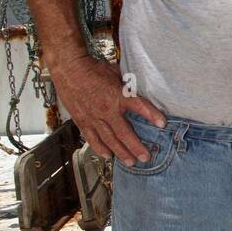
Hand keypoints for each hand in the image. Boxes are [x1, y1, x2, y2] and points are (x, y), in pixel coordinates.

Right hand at [50, 54, 166, 165]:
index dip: (152, 115)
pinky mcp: (82, 120)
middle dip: (136, 147)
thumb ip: (126, 85)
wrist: (69, 69)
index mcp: (118, 95)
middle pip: (125, 133)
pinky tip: (107, 155)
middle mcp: (107, 110)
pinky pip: (92, 138)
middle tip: (145, 158)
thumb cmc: (93, 68)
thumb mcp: (115, 73)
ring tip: (130, 162)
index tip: (162, 124)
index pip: (140, 106)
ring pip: (109, 140)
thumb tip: (136, 90)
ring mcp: (94, 117)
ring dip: (121, 152)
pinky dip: (100, 148)